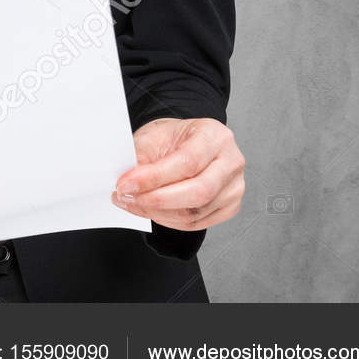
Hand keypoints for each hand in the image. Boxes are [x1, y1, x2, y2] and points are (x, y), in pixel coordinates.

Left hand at [112, 117, 244, 231]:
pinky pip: (197, 223)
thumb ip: (140, 156)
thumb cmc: (173, 138)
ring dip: (157, 212)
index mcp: (215, 136)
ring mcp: (234, 187)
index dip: (153, 177)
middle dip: (155, 200)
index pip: (187, 162)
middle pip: (198, 192)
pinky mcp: (229, 207)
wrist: (187, 143)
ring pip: (196, 211)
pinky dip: (169, 220)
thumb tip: (126, 182)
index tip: (125, 184)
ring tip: (132, 203)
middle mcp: (231, 162)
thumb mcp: (153, 136)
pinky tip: (151, 210)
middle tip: (126, 197)